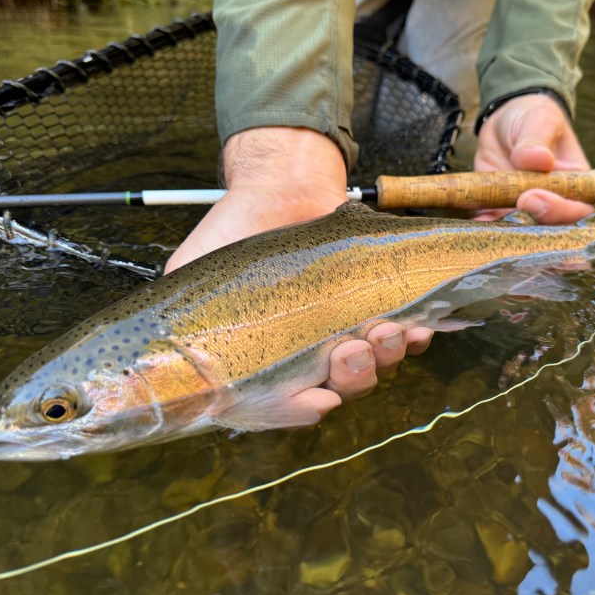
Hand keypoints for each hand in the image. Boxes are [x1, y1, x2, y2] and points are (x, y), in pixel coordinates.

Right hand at [164, 127, 432, 421]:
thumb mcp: (193, 273)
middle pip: (341, 390)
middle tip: (349, 351)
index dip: (303, 410)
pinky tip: (416, 327)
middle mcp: (310, 353)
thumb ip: (181, 321)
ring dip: (385, 357)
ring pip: (377, 367)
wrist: (279, 183)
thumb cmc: (237, 229)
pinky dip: (415, 339)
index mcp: (268, 357)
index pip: (288, 404)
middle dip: (352, 377)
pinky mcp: (381, 304)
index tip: (318, 398)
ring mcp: (348, 330)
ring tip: (383, 332)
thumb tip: (177, 371)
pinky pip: (407, 338)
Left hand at [473, 93, 593, 224]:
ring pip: (523, 234)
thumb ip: (538, 140)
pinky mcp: (501, 212)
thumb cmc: (534, 119)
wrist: (506, 123)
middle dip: (536, 225)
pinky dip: (485, 227)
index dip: (561, 211)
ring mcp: (526, 211)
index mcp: (576, 185)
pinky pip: (494, 227)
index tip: (535, 195)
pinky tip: (476, 221)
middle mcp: (554, 204)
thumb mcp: (539, 120)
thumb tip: (539, 159)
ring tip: (492, 217)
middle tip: (518, 202)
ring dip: (509, 232)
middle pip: (553, 230)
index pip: (579, 210)